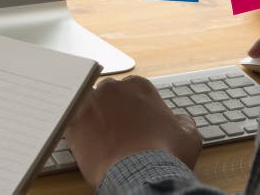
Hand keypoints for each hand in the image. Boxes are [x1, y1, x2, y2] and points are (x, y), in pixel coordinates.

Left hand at [65, 76, 201, 188]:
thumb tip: (179, 120)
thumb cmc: (165, 154)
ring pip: (88, 107)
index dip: (133, 107)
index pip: (132, 90)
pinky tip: (85, 144)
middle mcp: (111, 88)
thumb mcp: (188, 135)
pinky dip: (77, 132)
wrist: (142, 174)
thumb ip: (181, 121)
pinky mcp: (73, 123)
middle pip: (108, 95)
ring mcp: (89, 103)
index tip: (134, 120)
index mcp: (138, 85)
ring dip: (93, 118)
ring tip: (100, 138)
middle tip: (117, 129)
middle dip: (111, 109)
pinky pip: (71, 123)